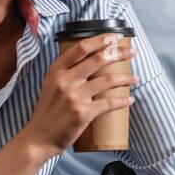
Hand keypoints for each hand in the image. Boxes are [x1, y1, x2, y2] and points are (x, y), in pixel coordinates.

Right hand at [23, 33, 136, 154]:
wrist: (38, 138)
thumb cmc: (48, 111)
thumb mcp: (51, 85)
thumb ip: (66, 71)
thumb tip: (90, 59)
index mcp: (56, 71)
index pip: (81, 48)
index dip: (101, 40)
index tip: (116, 37)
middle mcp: (65, 80)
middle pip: (98, 59)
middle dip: (119, 53)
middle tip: (133, 53)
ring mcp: (74, 97)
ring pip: (108, 80)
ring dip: (126, 78)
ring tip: (135, 78)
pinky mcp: (83, 113)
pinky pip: (109, 103)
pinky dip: (122, 100)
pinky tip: (130, 99)